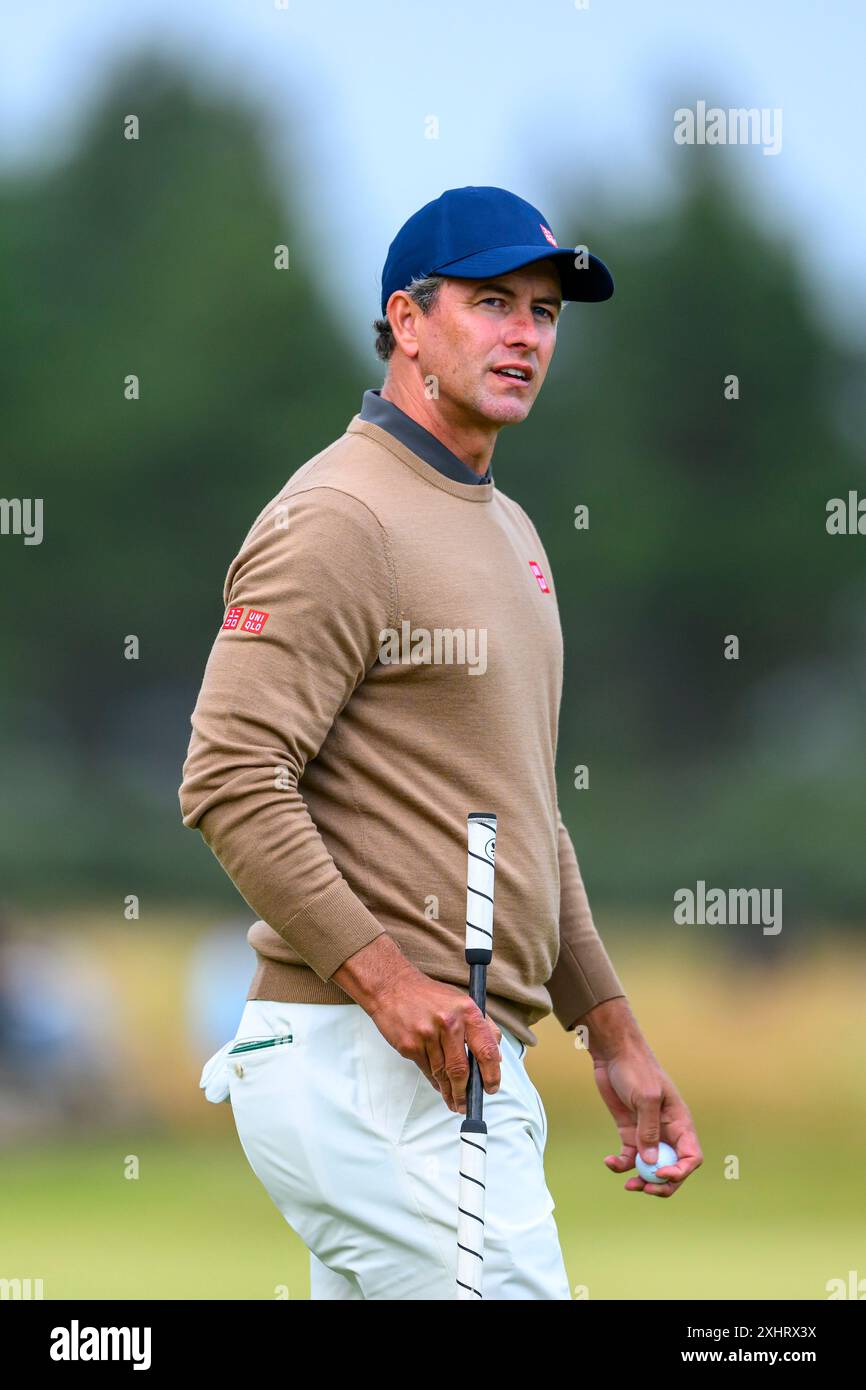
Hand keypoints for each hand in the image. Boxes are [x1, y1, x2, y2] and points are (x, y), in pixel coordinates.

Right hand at [368, 968, 501, 1114]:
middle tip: (468, 1104)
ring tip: (453, 1100)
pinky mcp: (409, 1045)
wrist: (393, 987)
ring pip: (442, 1073)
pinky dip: (434, 1081)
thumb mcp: (462, 1002)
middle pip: (461, 1069)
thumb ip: (483, 1026)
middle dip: (465, 1092)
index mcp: (467, 1011)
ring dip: (449, 1091)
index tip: (491, 1088)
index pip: (486, 1050)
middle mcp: (449, 1023)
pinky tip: (438, 1085)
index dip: (491, 1075)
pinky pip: (426, 1070)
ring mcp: (427, 1035)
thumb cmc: (429, 995)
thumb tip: (496, 1056)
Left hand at [591, 1042, 701, 1197]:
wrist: (614, 1054)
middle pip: (672, 1168)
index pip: (691, 1156)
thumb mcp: (646, 1096)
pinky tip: (609, 1162)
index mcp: (680, 1123)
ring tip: (627, 1184)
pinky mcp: (629, 1132)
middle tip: (645, 1189)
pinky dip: (621, 1165)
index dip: (681, 1171)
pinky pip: (629, 1157)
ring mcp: (647, 1134)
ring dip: (641, 1180)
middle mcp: (667, 1132)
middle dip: (661, 1184)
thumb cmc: (636, 1069)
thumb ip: (649, 1129)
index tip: (662, 1174)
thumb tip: (651, 1162)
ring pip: (650, 1168)